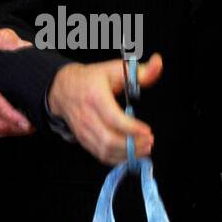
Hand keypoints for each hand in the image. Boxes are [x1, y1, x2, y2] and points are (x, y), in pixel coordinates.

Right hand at [47, 54, 162, 164]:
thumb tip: (158, 63)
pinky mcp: (83, 140)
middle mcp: (87, 116)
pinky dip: (117, 158)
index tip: (147, 130)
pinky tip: (130, 153)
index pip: (113, 118)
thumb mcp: (115, 70)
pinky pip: (100, 155)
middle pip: (108, 139)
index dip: (131, 128)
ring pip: (105, 150)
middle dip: (132, 145)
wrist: (63, 89)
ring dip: (127, 154)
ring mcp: (83, 130)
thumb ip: (140, 71)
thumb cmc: (91, 79)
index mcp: (95, 96)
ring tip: (144, 148)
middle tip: (149, 141)